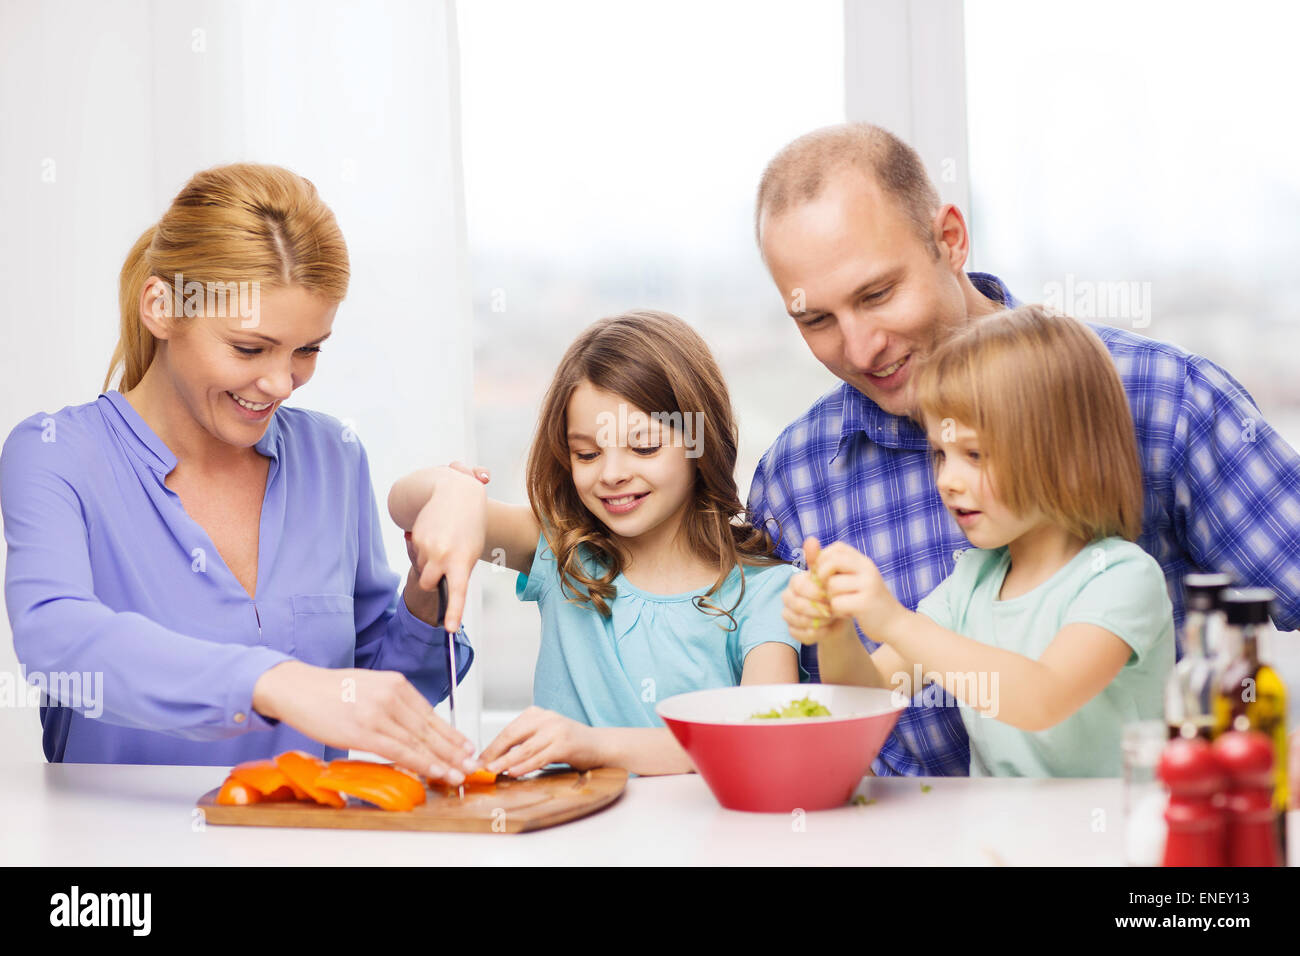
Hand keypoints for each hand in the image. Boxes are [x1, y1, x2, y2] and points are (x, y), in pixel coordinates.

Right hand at [251, 661, 478, 783]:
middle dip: (454, 750)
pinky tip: (436, 771)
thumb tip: (415, 727)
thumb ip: (394, 704)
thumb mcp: (371, 687)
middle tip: (472, 764)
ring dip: (444, 761)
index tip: (466, 747)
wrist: (297, 688)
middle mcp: (391, 696)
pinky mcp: (364, 732)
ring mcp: (379, 714)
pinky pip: (400, 751)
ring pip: (419, 742)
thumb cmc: (331, 691)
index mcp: (395, 683)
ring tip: (460, 774)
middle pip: (429, 728)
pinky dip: (421, 762)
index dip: (450, 734)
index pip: (430, 714)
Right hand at [406, 464, 489, 632]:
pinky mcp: (416, 537)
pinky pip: (417, 552)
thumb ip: (457, 570)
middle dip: (432, 580)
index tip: (449, 629)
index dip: (453, 611)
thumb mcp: (472, 550)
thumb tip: (438, 584)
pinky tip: (435, 531)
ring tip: (444, 539)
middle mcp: (443, 556)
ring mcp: (427, 547)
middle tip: (444, 563)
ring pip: (422, 567)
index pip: (458, 592)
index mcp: (462, 561)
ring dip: (429, 560)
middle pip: (430, 584)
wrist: (456, 492)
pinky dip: (424, 547)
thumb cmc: (470, 525)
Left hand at [477, 706, 605, 776]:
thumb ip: (524, 743)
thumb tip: (498, 758)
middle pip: (512, 735)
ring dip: (506, 761)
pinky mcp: (565, 744)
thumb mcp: (545, 736)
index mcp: (537, 714)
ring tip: (493, 770)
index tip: (480, 759)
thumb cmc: (571, 744)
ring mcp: (556, 730)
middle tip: (481, 765)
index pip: (509, 729)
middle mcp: (546, 718)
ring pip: (524, 748)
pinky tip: (514, 772)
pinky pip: (539, 757)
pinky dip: (525, 766)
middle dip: (495, 752)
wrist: (601, 745)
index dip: (492, 745)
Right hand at [782, 537, 839, 644]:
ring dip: (818, 621)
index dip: (816, 592)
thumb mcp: (830, 576)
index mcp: (795, 582)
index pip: (799, 586)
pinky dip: (815, 633)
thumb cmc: (834, 594)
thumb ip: (819, 559)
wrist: (840, 617)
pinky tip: (827, 629)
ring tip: (832, 619)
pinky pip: (799, 634)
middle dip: (817, 608)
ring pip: (797, 620)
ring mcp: (788, 614)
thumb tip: (811, 539)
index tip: (831, 596)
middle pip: (796, 604)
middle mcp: (787, 597)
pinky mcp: (792, 630)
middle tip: (833, 610)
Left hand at [810, 539, 904, 635]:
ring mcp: (868, 585)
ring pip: (832, 585)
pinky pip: (837, 603)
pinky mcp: (865, 603)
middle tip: (829, 590)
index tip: (826, 575)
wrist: (894, 624)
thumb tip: (808, 540)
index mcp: (864, 561)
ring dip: (831, 598)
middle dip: (823, 577)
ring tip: (843, 603)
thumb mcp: (853, 579)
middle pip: (831, 562)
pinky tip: (848, 613)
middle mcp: (867, 569)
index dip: (825, 560)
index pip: (837, 548)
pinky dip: (837, 611)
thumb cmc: (867, 600)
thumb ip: (832, 564)